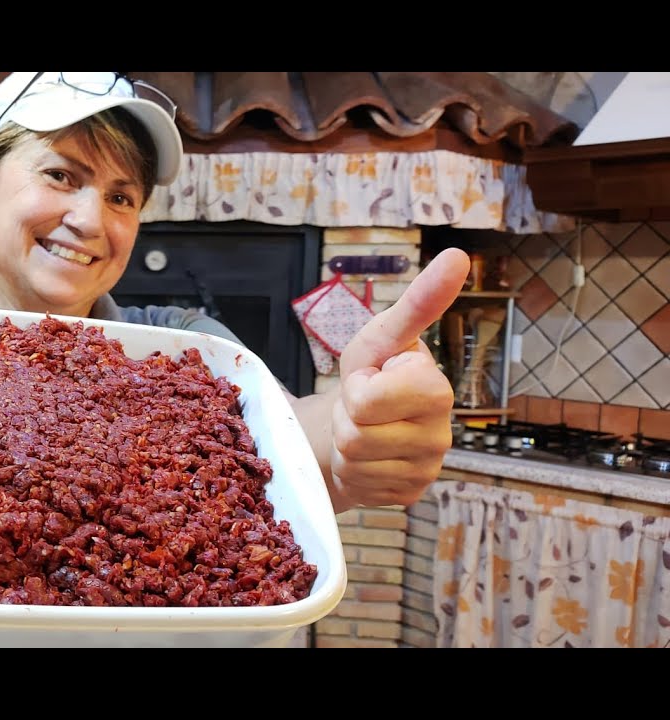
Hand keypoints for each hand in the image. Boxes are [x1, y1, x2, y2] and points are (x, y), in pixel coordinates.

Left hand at [330, 248, 469, 506]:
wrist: (358, 422)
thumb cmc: (371, 372)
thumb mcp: (382, 336)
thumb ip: (419, 302)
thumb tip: (459, 255)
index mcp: (436, 387)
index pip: (368, 399)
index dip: (357, 388)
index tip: (374, 377)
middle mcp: (442, 431)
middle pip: (356, 434)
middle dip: (346, 416)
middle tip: (361, 406)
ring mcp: (428, 467)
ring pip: (355, 461)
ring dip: (346, 444)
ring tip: (362, 428)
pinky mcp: (410, 494)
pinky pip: (361, 487)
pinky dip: (353, 471)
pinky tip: (367, 458)